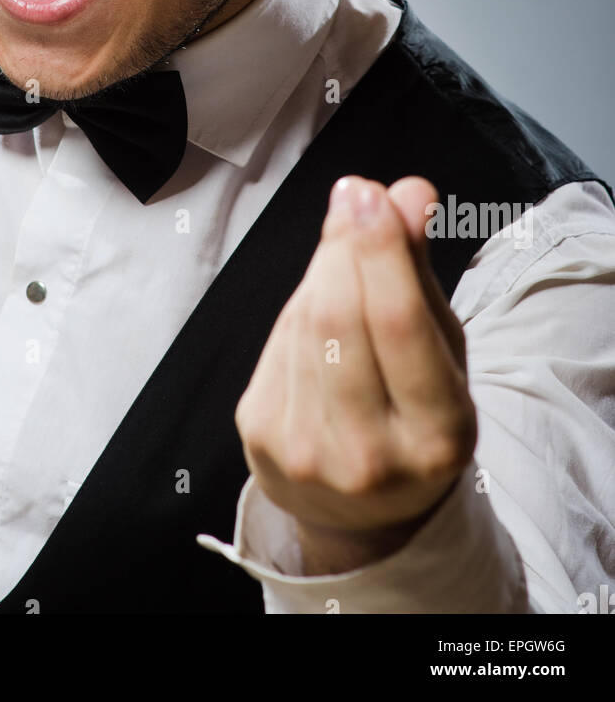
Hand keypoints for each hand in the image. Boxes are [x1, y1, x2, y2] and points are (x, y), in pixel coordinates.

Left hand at [234, 175, 476, 574]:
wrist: (363, 509)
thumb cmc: (414, 410)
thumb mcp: (441, 350)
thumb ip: (419, 271)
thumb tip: (408, 191)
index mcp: (436, 437)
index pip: (398, 324)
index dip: (379, 250)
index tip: (369, 193)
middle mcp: (371, 455)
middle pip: (340, 317)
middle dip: (345, 245)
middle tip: (355, 195)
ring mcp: (307, 453)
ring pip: (303, 323)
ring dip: (324, 272)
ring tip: (347, 258)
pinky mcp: (261, 440)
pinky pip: (276, 344)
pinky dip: (299, 310)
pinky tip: (320, 308)